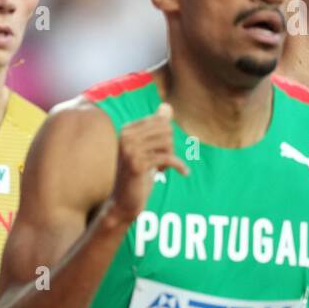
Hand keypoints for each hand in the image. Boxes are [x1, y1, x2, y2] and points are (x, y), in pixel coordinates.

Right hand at [104, 103, 188, 224]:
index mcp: (126, 130)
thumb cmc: (137, 175)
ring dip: (171, 157)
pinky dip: (179, 166)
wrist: (123, 201)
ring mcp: (130, 151)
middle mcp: (126, 137)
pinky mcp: (137, 165)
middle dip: (170, 146)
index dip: (166, 136)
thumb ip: (156, 126)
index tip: (161, 151)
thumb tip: (166, 106)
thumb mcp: (147, 149)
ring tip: (162, 168)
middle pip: (165, 130)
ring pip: (167, 143)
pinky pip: (168, 158)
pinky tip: (184, 172)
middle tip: (164, 161)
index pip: (160, 121)